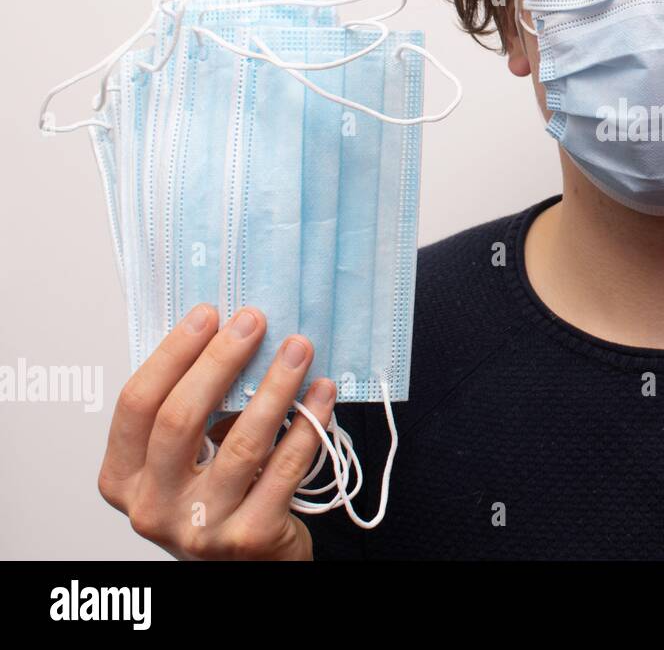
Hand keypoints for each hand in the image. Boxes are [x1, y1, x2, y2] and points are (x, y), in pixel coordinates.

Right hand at [97, 304, 334, 559]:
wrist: (251, 567)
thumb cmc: (218, 499)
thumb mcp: (185, 460)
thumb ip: (191, 409)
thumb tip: (227, 329)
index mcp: (123, 479)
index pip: (137, 404)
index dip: (173, 354)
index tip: (209, 314)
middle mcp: (152, 507)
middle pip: (180, 419)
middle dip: (221, 360)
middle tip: (255, 321)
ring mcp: (200, 529)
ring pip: (241, 443)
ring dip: (275, 387)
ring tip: (298, 349)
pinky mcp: (250, 538)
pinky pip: (284, 469)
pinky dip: (308, 424)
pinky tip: (322, 392)